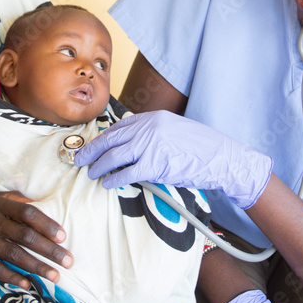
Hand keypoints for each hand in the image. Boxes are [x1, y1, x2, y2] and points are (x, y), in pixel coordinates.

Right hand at [0, 190, 72, 288]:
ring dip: (36, 266)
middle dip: (50, 249)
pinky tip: (27, 284)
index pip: (27, 213)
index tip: (63, 236)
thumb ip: (6, 199)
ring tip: (55, 276)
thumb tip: (31, 201)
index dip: (47, 224)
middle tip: (68, 260)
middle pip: (25, 236)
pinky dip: (11, 277)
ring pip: (13, 254)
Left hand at [74, 110, 271, 209]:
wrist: (222, 156)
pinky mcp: (155, 165)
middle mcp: (148, 128)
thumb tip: (131, 145)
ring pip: (114, 156)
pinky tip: (107, 184)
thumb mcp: (174, 130)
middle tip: (80, 159)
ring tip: (91, 173)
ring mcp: (151, 146)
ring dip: (99, 166)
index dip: (102, 138)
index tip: (92, 145)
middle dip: (92, 150)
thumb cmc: (200, 147)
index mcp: (152, 118)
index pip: (119, 127)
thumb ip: (153, 133)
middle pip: (110, 140)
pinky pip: (126, 173)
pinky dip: (113, 179)